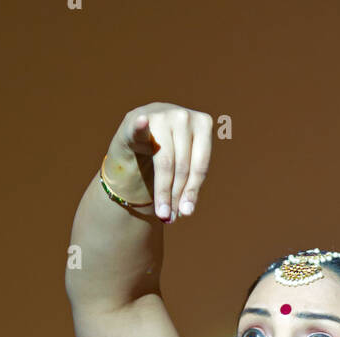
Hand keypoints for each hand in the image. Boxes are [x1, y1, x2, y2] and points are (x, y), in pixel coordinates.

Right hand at [109, 102, 213, 222]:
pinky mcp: (136, 118)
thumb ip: (189, 184)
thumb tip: (186, 211)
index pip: (200, 165)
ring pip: (165, 162)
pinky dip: (140, 126)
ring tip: (161, 213)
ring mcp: (160, 114)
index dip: (191, 192)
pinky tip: (142, 121)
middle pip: (182, 166)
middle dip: (175, 195)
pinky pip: (139, 127)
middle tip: (169, 218)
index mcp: (203, 124)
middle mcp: (183, 115)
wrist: (140, 135)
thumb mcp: (185, 166)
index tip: (185, 213)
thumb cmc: (168, 155)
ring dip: (163, 191)